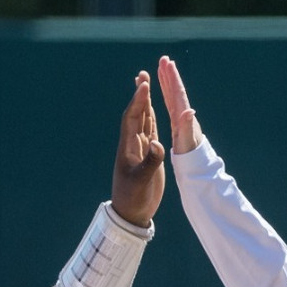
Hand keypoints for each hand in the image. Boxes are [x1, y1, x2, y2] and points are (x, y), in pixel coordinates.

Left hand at [110, 70, 166, 228]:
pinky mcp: (148, 155)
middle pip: (136, 114)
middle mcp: (133, 144)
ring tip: (146, 84)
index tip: (143, 84)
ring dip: (145, 102)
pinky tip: (153, 109)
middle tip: (143, 74)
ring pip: (143, 120)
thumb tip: (158, 144)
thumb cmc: (134, 198)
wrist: (131, 213)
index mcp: (129, 148)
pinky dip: (151, 117)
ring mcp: (140, 149)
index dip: (138, 101)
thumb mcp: (143, 182)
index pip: (133, 118)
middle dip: (140, 95)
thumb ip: (151, 162)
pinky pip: (150, 131)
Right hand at [157, 55, 204, 155]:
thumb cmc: (190, 158)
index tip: (167, 64)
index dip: (172, 79)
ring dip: (168, 81)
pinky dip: (167, 94)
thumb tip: (189, 110)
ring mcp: (182, 118)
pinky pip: (171, 104)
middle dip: (170, 75)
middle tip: (164, 59)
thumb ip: (187, 127)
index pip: (178, 94)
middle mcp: (184, 115)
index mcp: (183, 118)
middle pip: (176, 91)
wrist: (196, 167)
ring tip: (163, 68)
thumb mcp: (187, 143)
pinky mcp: (179, 123)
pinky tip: (165, 90)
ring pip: (173, 95)